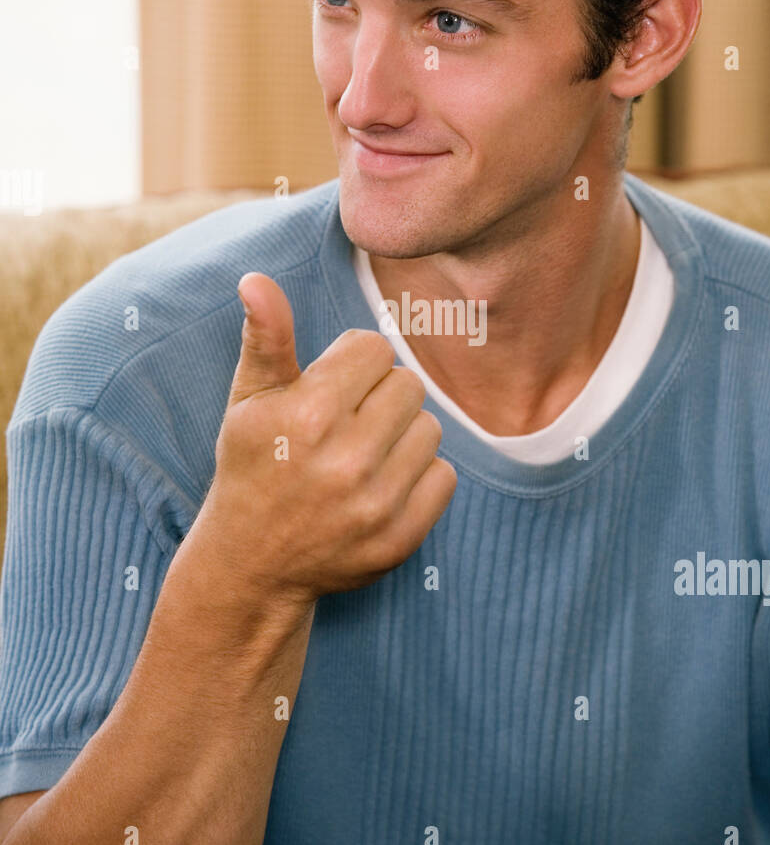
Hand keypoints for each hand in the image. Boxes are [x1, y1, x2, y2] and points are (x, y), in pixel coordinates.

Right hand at [189, 272, 456, 605]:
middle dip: (379, 398)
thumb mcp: (248, 400)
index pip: (374, 348)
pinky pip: (444, 476)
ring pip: (431, 428)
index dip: (352, 365)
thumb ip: (265, 338)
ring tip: (363, 456)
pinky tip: (381, 487)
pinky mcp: (400, 538)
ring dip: (402, 436)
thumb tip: (255, 280)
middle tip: (347, 425)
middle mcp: (346, 458)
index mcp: (309, 413)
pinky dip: (420, 478)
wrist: (252, 564)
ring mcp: (376, 503)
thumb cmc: (253, 467)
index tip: (330, 390)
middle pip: (408, 385)